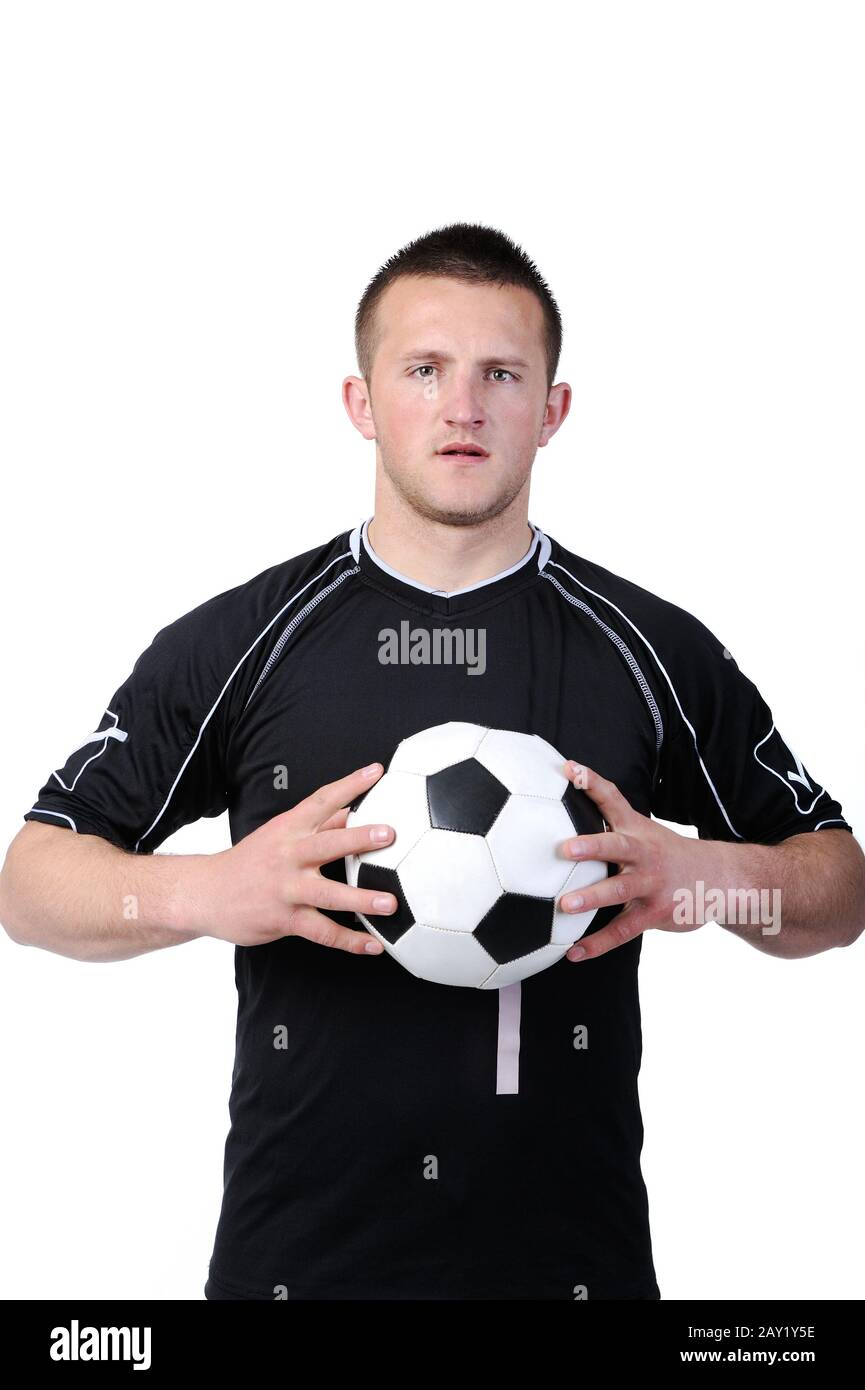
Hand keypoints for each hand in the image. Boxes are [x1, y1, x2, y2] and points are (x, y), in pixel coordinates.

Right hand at [182, 762, 396, 951]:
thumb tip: (353, 809)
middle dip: (359, 839)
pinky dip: (348, 940)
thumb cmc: (249, 862)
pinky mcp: (285, 919)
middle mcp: (289, 855)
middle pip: (327, 844)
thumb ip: (317, 825)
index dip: (349, 784)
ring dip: (361, 899)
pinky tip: (372, 945)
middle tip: (389, 835)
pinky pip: (322, 931)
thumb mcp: (278, 835)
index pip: (321, 801)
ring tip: (390, 903)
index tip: (376, 771)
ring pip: (328, 894)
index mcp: (288, 829)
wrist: (204, 893)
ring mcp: (287, 889)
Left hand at [558, 760, 718, 961]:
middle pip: (617, 846)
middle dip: (592, 846)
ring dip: (592, 897)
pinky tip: (573, 953)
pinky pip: (624, 931)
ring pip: (620, 891)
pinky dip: (598, 943)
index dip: (592, 783)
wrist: (721, 879)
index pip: (613, 799)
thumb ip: (611, 819)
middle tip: (564, 848)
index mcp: (637, 830)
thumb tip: (571, 790)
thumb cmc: (667, 854)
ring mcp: (652, 884)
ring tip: (565, 906)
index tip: (569, 768)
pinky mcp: (656, 913)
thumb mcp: (644, 831)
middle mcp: (644, 853)